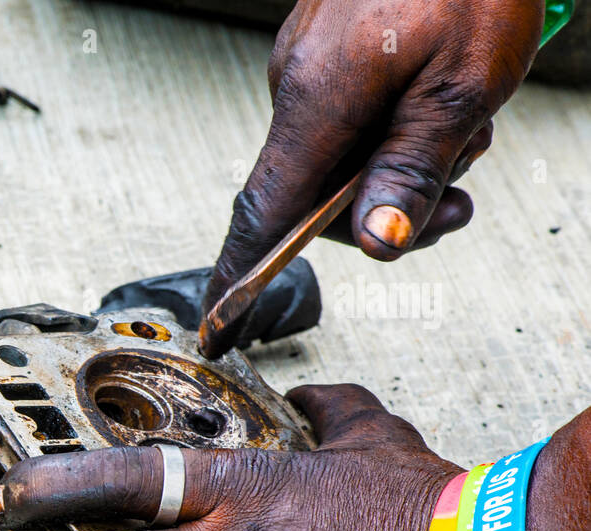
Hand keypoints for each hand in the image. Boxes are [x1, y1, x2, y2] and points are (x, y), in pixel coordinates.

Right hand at [200, 0, 544, 358]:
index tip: (219, 325)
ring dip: (400, 166)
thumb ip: (411, 172)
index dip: (241, 275)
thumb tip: (374, 244)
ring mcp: (305, 65)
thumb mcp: (461, 90)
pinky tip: (436, 102)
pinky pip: (345, 121)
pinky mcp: (323, 53)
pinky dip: (391, 130)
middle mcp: (295, 82)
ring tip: (463, 129)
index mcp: (318, 98)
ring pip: (337, 159)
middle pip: (314, 195)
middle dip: (383, 212)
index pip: (264, 210)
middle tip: (457, 203)